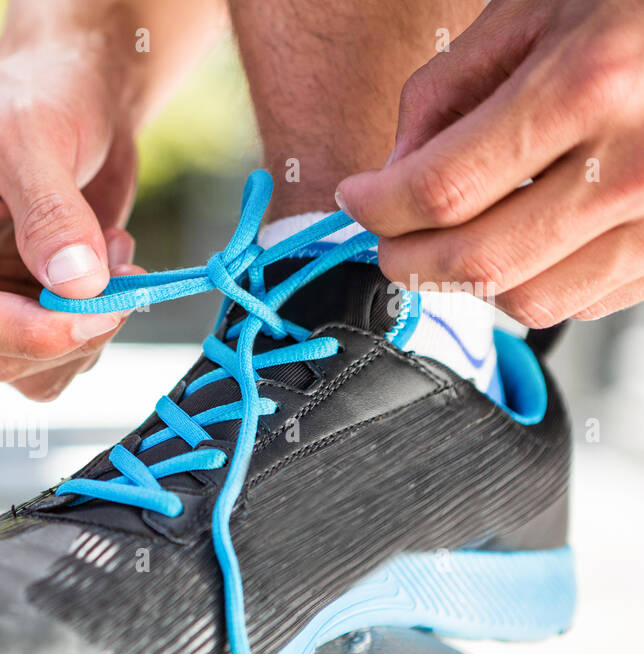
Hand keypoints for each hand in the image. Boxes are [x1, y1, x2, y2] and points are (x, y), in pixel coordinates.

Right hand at [0, 46, 141, 399]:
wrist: (68, 95)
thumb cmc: (36, 98)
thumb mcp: (36, 136)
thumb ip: (51, 213)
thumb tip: (76, 286)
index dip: (38, 331)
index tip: (106, 307)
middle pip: (1, 359)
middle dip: (75, 326)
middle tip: (124, 265)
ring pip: (36, 373)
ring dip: (92, 324)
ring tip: (109, 249)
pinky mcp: (17, 321)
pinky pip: (61, 362)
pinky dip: (97, 325)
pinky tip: (105, 267)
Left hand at [336, 0, 643, 328]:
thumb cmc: (632, 5)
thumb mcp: (533, 10)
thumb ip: (445, 92)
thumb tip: (391, 174)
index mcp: (590, 85)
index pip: (442, 189)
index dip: (378, 206)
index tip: (357, 197)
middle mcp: (636, 163)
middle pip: (476, 261)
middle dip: (407, 257)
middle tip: (389, 234)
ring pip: (527, 301)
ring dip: (471, 277)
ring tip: (463, 231)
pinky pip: (582, 302)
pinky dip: (534, 282)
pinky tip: (533, 233)